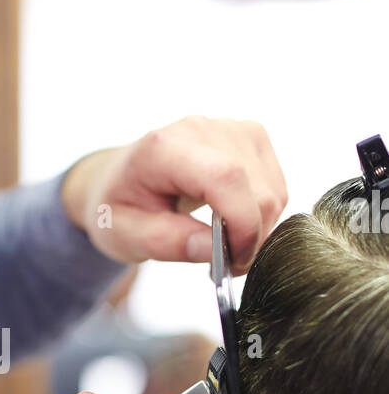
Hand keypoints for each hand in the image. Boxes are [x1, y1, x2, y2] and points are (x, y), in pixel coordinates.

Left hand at [61, 115, 287, 275]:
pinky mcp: (250, 138)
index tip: (233, 260)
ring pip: (273, 191)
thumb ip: (165, 242)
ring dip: (257, 228)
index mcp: (164, 148)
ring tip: (222, 244)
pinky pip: (275, 186)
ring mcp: (231, 129)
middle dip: (249, 237)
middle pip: (257, 189)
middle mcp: (203, 129)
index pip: (226, 177)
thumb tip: (214, 250)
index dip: (241, 223)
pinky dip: (261, 215)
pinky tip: (232, 223)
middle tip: (222, 263)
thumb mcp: (124, 235)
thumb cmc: (117, 206)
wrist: (118, 180)